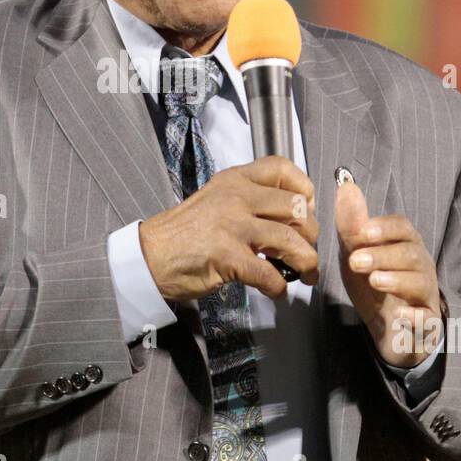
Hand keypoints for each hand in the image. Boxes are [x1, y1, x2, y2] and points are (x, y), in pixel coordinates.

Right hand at [138, 155, 319, 302]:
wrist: (150, 256)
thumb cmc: (183, 234)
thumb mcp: (216, 200)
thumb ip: (248, 200)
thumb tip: (289, 217)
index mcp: (234, 180)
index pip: (282, 168)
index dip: (304, 189)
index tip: (306, 209)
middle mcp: (236, 197)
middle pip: (296, 209)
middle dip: (310, 234)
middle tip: (305, 249)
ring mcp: (232, 226)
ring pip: (291, 241)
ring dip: (306, 263)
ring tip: (306, 275)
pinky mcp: (228, 256)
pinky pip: (270, 273)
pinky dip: (279, 287)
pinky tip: (276, 291)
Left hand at [335, 172, 442, 367]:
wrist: (389, 330)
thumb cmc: (375, 287)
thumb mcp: (357, 254)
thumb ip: (352, 225)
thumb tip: (346, 186)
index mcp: (404, 246)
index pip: (403, 228)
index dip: (385, 228)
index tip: (364, 233)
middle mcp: (420, 267)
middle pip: (411, 254)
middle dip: (384, 255)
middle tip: (356, 261)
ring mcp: (425, 295)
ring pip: (420, 283)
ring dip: (397, 280)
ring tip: (374, 281)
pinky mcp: (426, 323)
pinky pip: (427, 319)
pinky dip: (416, 317)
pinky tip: (401, 315)